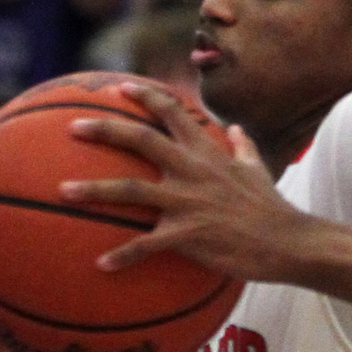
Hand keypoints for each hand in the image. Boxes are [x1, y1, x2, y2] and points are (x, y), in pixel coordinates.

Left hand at [57, 83, 311, 279]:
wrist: (288, 241)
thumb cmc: (271, 207)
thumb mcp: (258, 169)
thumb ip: (242, 147)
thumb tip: (235, 128)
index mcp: (206, 151)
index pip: (170, 112)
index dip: (143, 97)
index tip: (117, 88)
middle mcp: (192, 170)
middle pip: (139, 139)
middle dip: (103, 130)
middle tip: (72, 128)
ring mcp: (187, 202)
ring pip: (130, 191)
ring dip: (94, 191)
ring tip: (62, 192)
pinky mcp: (188, 235)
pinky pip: (146, 245)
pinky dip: (122, 255)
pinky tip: (101, 264)